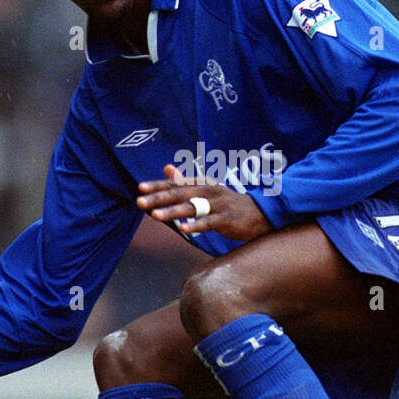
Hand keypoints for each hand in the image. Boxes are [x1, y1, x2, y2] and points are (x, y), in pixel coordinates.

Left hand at [137, 165, 273, 242]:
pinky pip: (208, 223)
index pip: (176, 184)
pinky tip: (182, 229)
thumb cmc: (226, 203)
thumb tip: (167, 168)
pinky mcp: (226, 219)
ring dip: (173, 212)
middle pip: (180, 194)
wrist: (259, 213)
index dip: (158, 186)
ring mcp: (218, 205)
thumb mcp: (206, 189)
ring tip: (155, 216)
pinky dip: (195, 226)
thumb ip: (184, 181)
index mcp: (201, 183)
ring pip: (192, 208)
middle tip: (139, 202)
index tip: (140, 188)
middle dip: (158, 198)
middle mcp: (208, 191)